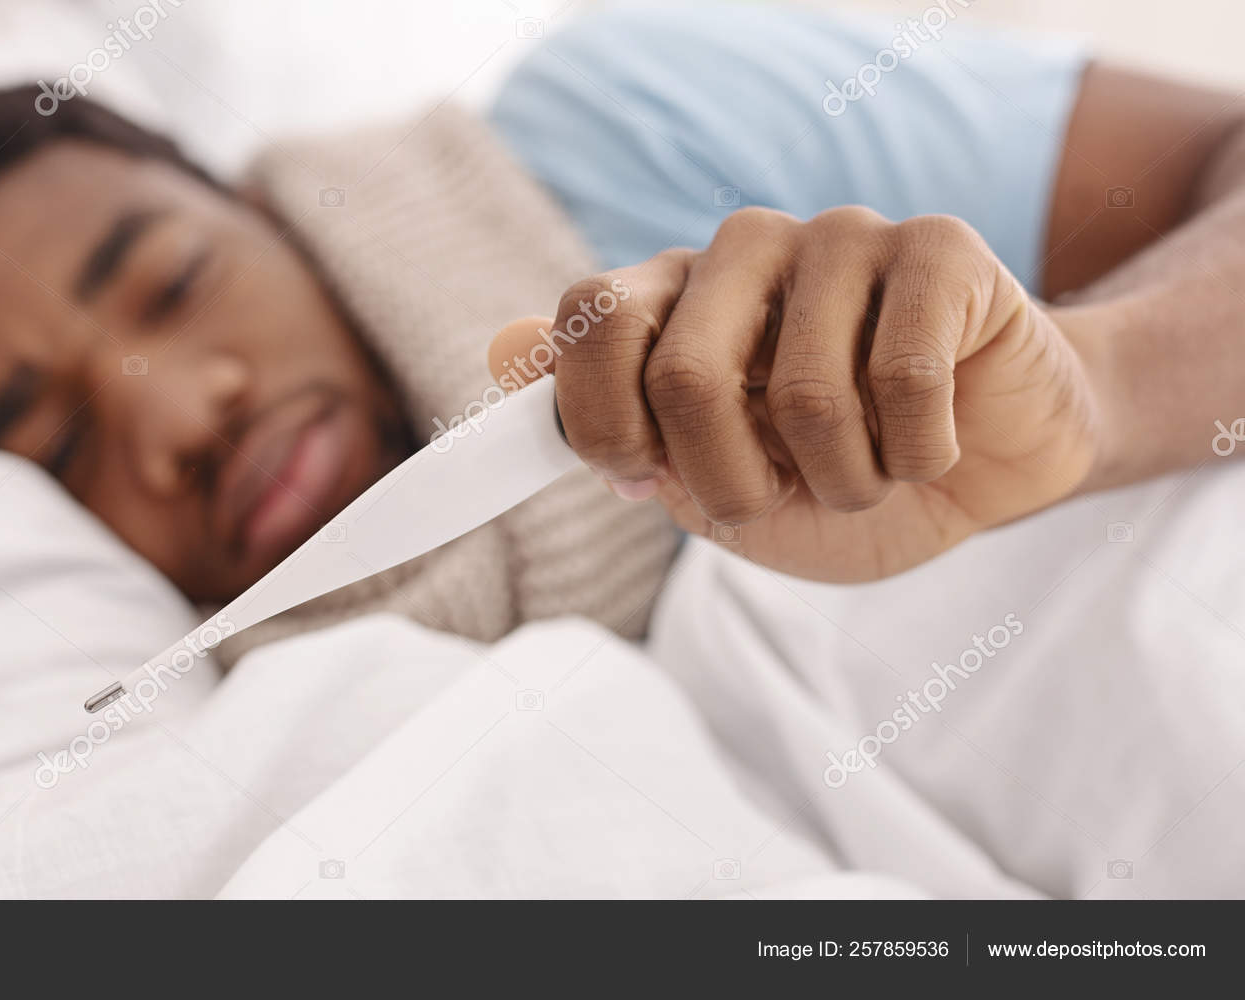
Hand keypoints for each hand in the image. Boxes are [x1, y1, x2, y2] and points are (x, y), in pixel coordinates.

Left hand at [491, 207, 1101, 581]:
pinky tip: (930, 441)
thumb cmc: (842, 479)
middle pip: (680, 373)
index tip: (640, 476)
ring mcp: (840, 237)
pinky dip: (916, 455)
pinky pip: (900, 381)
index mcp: (674, 298)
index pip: (587, 318)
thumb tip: (502, 353)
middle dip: (729, 483)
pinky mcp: (936, 248)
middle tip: (777, 497)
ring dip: (839, 481)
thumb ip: (625, 444)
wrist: (992, 469)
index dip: (597, 418)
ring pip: (801, 395)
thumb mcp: (720, 493)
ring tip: (866, 470)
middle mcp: (743, 251)